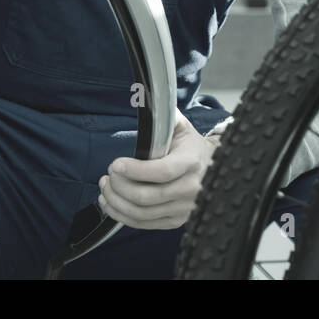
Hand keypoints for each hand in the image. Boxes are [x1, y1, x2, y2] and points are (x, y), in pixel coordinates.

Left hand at [97, 110, 217, 229]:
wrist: (213, 169)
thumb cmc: (190, 147)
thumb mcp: (181, 126)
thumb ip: (163, 114)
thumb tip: (144, 95)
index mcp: (191, 162)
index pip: (162, 172)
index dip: (136, 171)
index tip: (115, 164)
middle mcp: (191, 189)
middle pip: (147, 196)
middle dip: (119, 186)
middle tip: (107, 174)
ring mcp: (184, 209)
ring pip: (142, 213)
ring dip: (117, 201)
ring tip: (104, 187)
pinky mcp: (175, 221)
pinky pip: (144, 223)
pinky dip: (122, 216)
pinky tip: (110, 203)